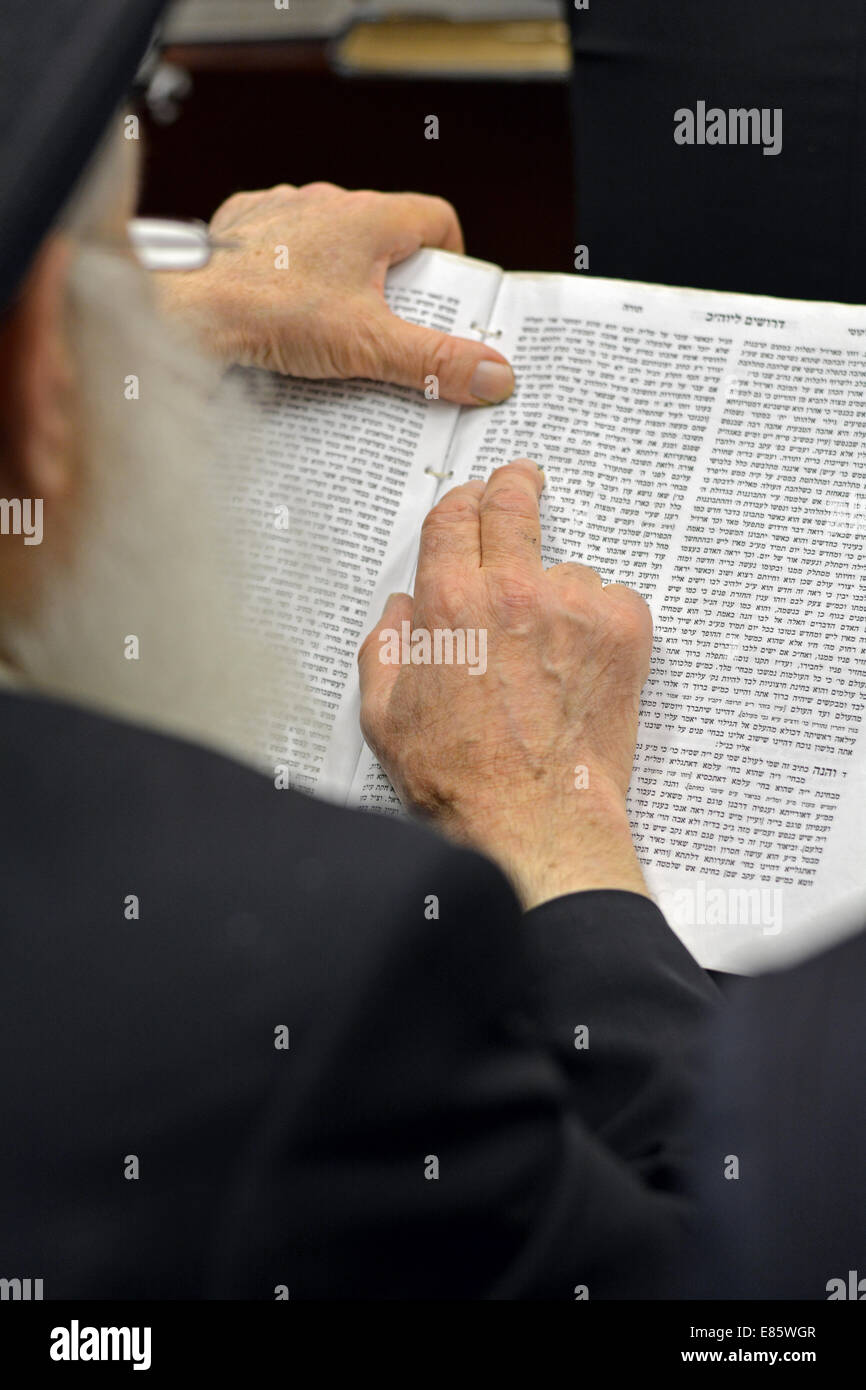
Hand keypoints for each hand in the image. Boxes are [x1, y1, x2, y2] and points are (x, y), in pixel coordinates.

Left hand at [154, 182, 514, 405]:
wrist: (187, 309)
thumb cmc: (273, 314)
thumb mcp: (370, 346)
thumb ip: (436, 363)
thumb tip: (494, 376)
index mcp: (369, 217)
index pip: (436, 218)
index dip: (450, 258)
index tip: (448, 298)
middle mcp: (326, 201)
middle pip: (385, 233)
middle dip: (396, 280)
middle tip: (395, 328)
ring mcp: (281, 210)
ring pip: (332, 238)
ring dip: (343, 275)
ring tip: (337, 325)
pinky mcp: (242, 228)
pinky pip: (283, 244)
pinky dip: (292, 274)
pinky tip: (285, 310)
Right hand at [358, 459, 652, 909]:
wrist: (535, 823)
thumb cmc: (463, 781)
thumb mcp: (385, 716)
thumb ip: (385, 647)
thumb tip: (401, 614)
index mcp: (450, 603)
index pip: (456, 514)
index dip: (462, 501)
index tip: (472, 499)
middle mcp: (514, 593)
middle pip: (515, 504)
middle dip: (516, 486)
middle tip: (522, 484)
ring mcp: (575, 609)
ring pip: (567, 569)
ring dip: (556, 593)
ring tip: (547, 655)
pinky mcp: (623, 633)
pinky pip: (613, 600)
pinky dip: (600, 622)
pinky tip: (580, 666)